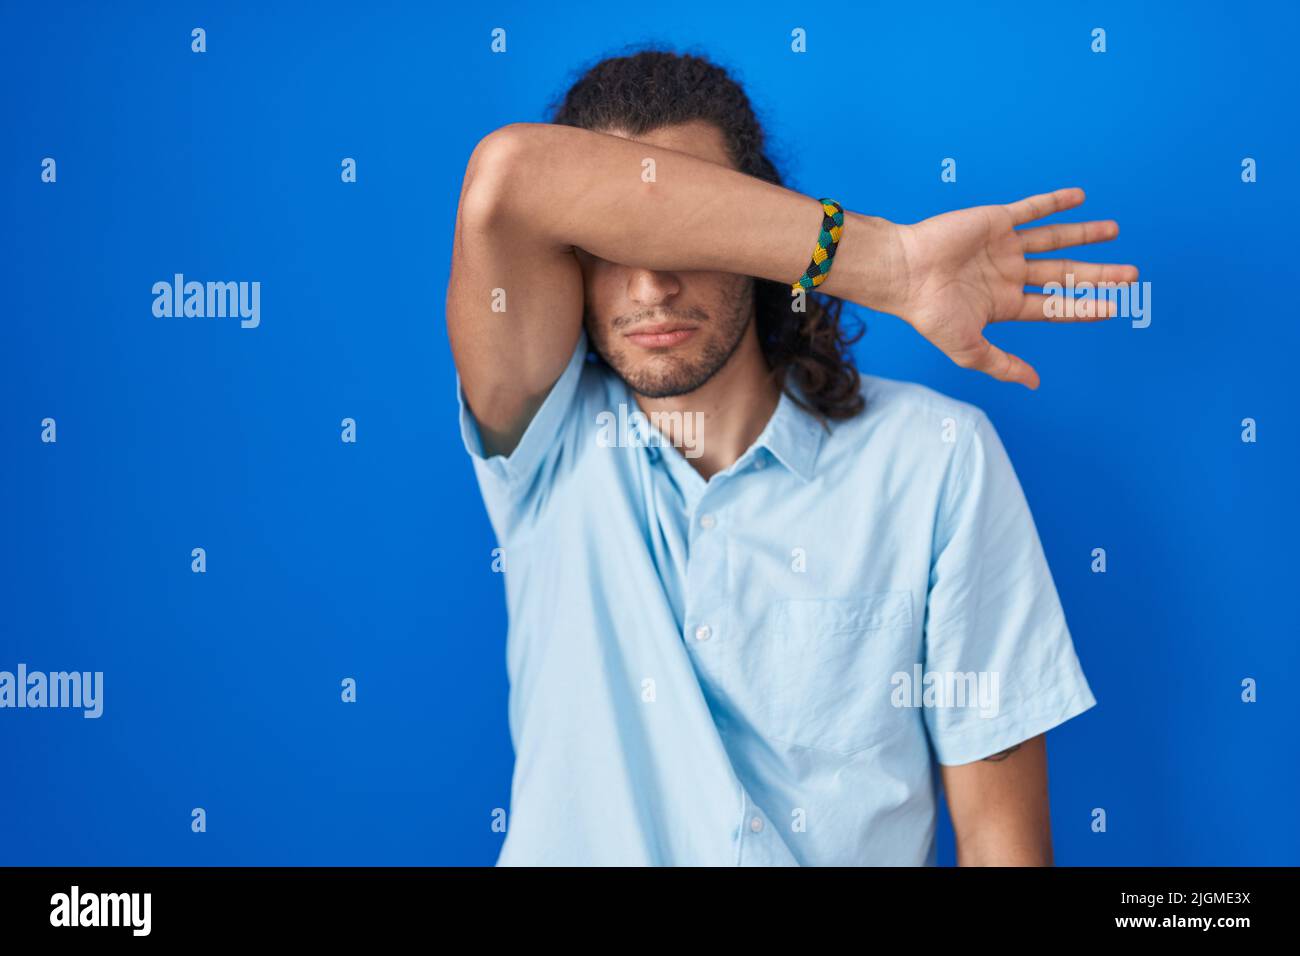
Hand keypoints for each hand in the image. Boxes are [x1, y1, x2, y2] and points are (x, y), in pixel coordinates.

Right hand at [888, 188, 1138, 387]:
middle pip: (1062, 273)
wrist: (904, 274)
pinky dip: (1055, 202)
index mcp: (1003, 303)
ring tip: (1115, 230)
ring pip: (1053, 239)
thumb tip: (1034, 384)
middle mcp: (1007, 274)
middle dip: (1097, 274)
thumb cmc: (930, 314)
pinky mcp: (995, 221)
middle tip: (1132, 274)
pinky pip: (1031, 209)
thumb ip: (1003, 364)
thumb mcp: (969, 349)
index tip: (1114, 307)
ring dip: (1084, 234)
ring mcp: (1003, 246)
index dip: (1084, 307)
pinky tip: (1080, 197)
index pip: (1053, 305)